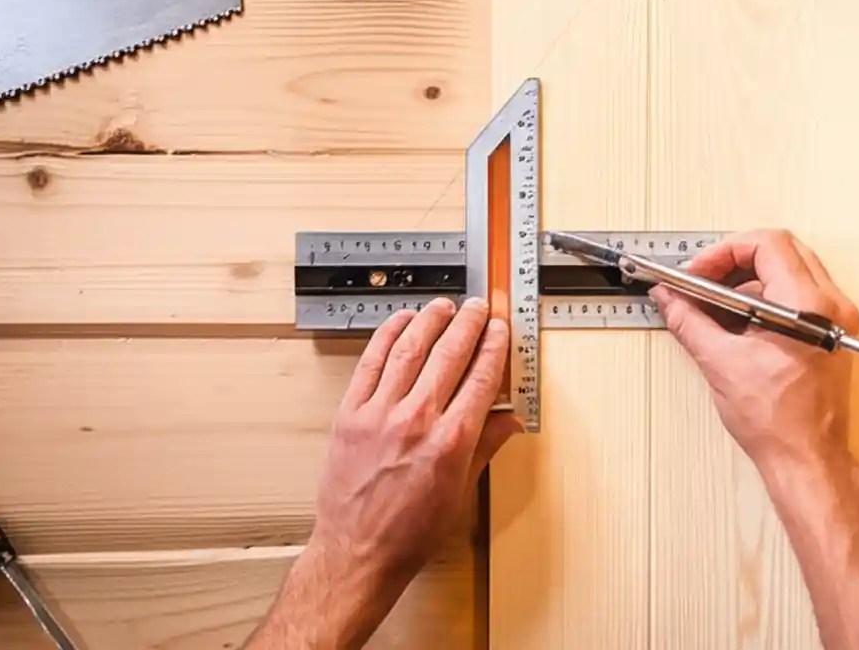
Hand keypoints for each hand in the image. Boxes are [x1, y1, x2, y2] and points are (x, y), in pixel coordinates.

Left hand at [248, 297, 521, 649]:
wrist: (357, 552)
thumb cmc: (409, 533)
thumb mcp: (460, 493)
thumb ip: (485, 448)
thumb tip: (508, 420)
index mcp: (450, 442)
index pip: (481, 377)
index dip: (494, 346)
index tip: (501, 330)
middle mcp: (416, 421)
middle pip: (449, 354)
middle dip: (469, 324)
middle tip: (479, 308)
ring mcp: (379, 414)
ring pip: (409, 348)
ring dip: (430, 320)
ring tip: (444, 306)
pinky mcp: (350, 414)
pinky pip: (371, 362)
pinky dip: (387, 336)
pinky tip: (401, 322)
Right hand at [651, 230, 858, 465]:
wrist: (806, 457)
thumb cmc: (778, 422)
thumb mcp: (720, 363)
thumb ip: (690, 320)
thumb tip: (670, 299)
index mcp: (807, 306)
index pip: (767, 244)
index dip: (724, 251)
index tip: (698, 272)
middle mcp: (830, 306)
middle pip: (780, 250)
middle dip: (734, 260)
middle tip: (704, 279)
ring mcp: (835, 319)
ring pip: (790, 270)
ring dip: (748, 279)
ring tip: (716, 303)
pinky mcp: (830, 333)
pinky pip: (797, 295)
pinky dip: (764, 297)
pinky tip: (737, 321)